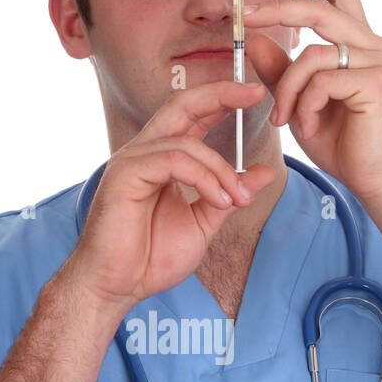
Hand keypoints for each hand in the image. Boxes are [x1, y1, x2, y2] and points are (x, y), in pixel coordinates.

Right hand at [68, 80, 275, 313]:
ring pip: (187, 144)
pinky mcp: (125, 175)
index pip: (190, 115)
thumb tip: (264, 172)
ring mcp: (131, 161)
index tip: (254, 94)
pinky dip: (204, 178)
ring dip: (221, 170)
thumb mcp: (203, 222)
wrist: (118, 287)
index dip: (220, 99)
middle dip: (220, 95)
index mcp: (160, 160)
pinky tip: (219, 201)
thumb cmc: (151, 258)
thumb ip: (229, 194)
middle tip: (254, 94)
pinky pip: (174, 161)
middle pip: (181, 105)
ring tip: (238, 199)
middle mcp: (144, 153)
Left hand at [243, 0, 381, 203]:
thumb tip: (255, 40)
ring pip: (313, 54)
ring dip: (287, 88)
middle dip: (280, 9)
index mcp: (358, 42)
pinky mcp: (377, 83)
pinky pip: (322, 82)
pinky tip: (306, 126)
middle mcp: (372, 45)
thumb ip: (280, 72)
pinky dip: (305, 106)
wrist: (373, 179)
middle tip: (246, 16)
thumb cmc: (341, 141)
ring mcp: (377, 62)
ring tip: (284, 118)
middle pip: (322, 10)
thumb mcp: (299, 102)